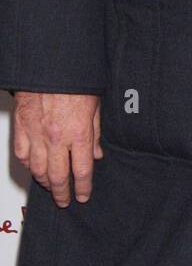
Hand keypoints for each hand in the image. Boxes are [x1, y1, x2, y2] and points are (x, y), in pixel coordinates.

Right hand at [12, 92, 102, 207]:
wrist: (50, 64)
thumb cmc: (75, 81)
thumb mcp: (95, 106)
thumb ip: (95, 133)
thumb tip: (97, 154)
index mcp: (78, 133)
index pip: (81, 171)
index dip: (82, 188)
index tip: (83, 196)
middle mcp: (56, 138)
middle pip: (58, 176)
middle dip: (62, 192)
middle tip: (65, 200)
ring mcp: (36, 134)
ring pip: (38, 170)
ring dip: (45, 182)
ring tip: (51, 187)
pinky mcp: (21, 127)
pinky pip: (23, 155)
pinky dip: (28, 165)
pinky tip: (34, 169)